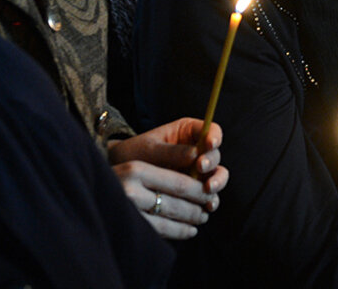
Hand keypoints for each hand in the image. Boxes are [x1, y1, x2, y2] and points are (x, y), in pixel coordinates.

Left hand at [107, 118, 229, 238]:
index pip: (210, 131)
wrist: (120, 174)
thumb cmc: (134, 154)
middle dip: (212, 162)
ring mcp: (197, 172)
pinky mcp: (194, 190)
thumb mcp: (149, 149)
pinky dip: (209, 200)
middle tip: (201, 168)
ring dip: (216, 183)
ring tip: (208, 190)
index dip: (214, 136)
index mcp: (189, 133)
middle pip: (215, 155)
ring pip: (216, 176)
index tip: (210, 144)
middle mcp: (198, 151)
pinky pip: (208, 195)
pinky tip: (206, 207)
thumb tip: (196, 154)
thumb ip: (171, 152)